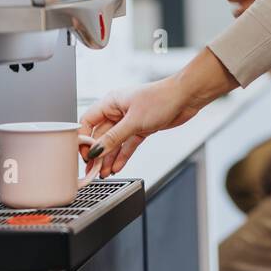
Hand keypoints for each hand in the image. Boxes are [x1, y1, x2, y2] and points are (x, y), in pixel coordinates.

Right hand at [78, 49, 237, 177]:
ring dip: (108, 158)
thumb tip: (96, 150)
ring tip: (103, 173)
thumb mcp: (134, 121)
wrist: (186, 97)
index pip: (88, 122)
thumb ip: (114, 138)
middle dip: (97, 153)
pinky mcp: (141, 128)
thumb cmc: (161, 98)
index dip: (84, 139)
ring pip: (114, 142)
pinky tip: (116, 167)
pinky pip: (127, 144)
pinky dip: (122, 156)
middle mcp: (118, 111)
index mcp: (111, 102)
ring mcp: (130, 120)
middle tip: (92, 169)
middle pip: (100, 135)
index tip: (84, 154)